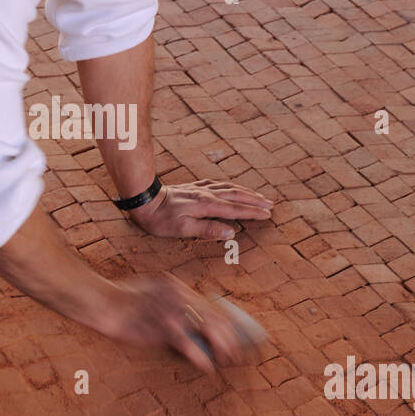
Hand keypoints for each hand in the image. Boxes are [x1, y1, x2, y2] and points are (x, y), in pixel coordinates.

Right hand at [99, 273, 261, 371]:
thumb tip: (182, 326)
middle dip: (231, 338)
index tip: (234, 338)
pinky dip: (200, 358)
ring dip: (223, 347)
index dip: (225, 323)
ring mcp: (170, 310)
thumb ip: (166, 304)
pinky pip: (187, 344)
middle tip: (238, 354)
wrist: (101, 301)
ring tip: (229, 360)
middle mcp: (178, 295)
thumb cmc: (120, 302)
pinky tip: (207, 368)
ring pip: (207, 328)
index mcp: (175, 286)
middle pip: (214, 316)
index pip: (209, 305)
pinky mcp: (160, 325)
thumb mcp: (148, 294)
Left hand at [128, 179, 272, 240]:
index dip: (252, 212)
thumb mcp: (182, 229)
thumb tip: (230, 232)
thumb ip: (207, 230)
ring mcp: (200, 188)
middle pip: (236, 196)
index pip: (235, 209)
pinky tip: (232, 187)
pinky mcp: (193, 186)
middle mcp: (206, 194)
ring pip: (229, 187)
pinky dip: (229, 185)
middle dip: (255, 201)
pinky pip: (217, 183)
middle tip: (270, 205)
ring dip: (245, 192)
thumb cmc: (160, 219)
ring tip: (259, 196)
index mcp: (206, 205)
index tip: (267, 215)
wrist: (144, 199)